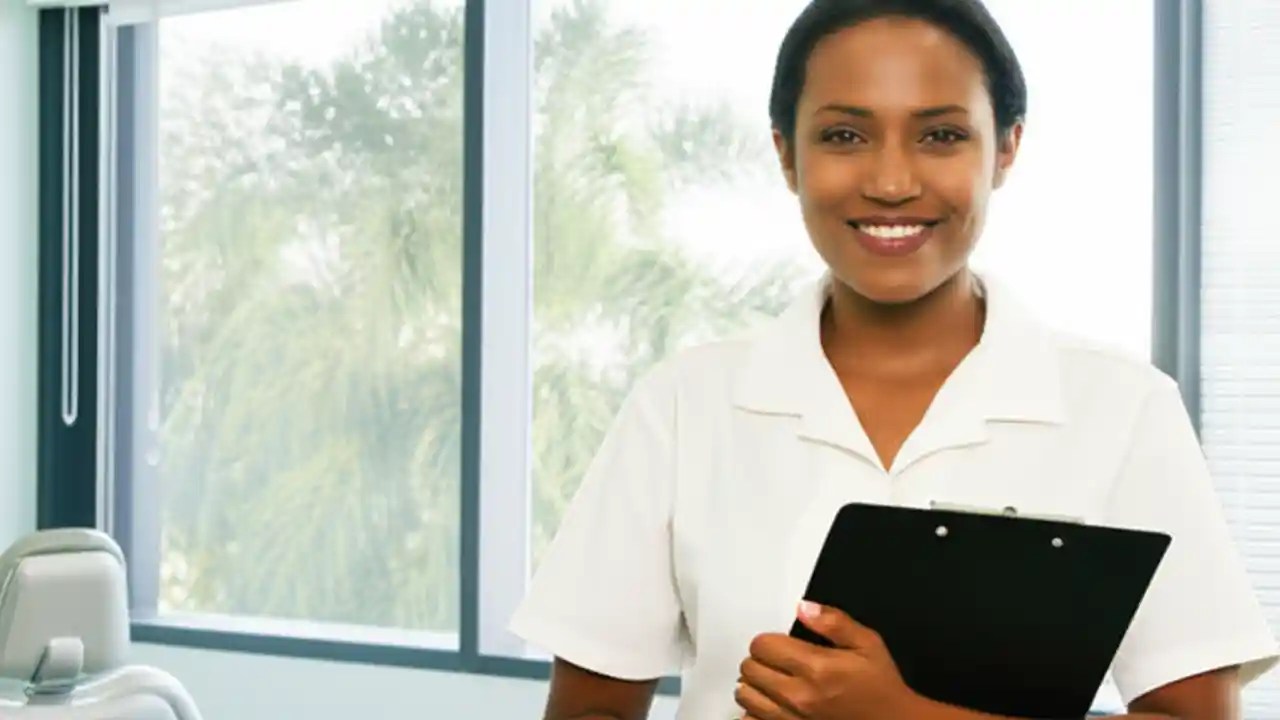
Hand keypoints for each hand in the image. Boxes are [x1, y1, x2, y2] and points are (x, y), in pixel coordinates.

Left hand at [735, 601, 923, 719]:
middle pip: (749, 669)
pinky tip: (771, 704)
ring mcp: (790, 719)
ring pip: (744, 694)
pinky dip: (755, 710)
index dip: (769, 640)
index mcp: (817, 668)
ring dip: (754, 685)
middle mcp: (799, 696)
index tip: (781, 644)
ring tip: (772, 681)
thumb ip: (833, 622)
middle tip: (778, 661)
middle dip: (760, 660)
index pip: (763, 645)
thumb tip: (803, 607)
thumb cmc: (879, 686)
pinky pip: (750, 719)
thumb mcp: (867, 643)